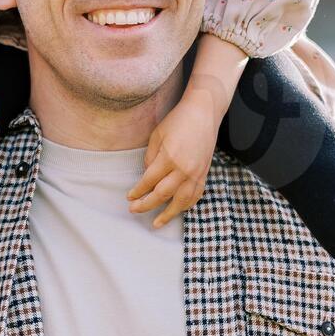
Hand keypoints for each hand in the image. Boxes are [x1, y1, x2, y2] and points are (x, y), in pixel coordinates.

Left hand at [127, 86, 220, 227]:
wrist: (204, 112)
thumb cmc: (178, 120)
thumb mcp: (157, 135)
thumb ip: (150, 157)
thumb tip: (147, 176)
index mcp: (169, 157)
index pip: (149, 181)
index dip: (138, 191)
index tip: (129, 197)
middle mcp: (184, 169)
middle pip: (163, 194)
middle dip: (147, 205)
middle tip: (134, 210)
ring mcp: (196, 172)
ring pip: (181, 200)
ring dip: (168, 214)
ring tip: (157, 223)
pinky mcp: (204, 173)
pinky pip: (196, 194)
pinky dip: (187, 205)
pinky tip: (178, 210)